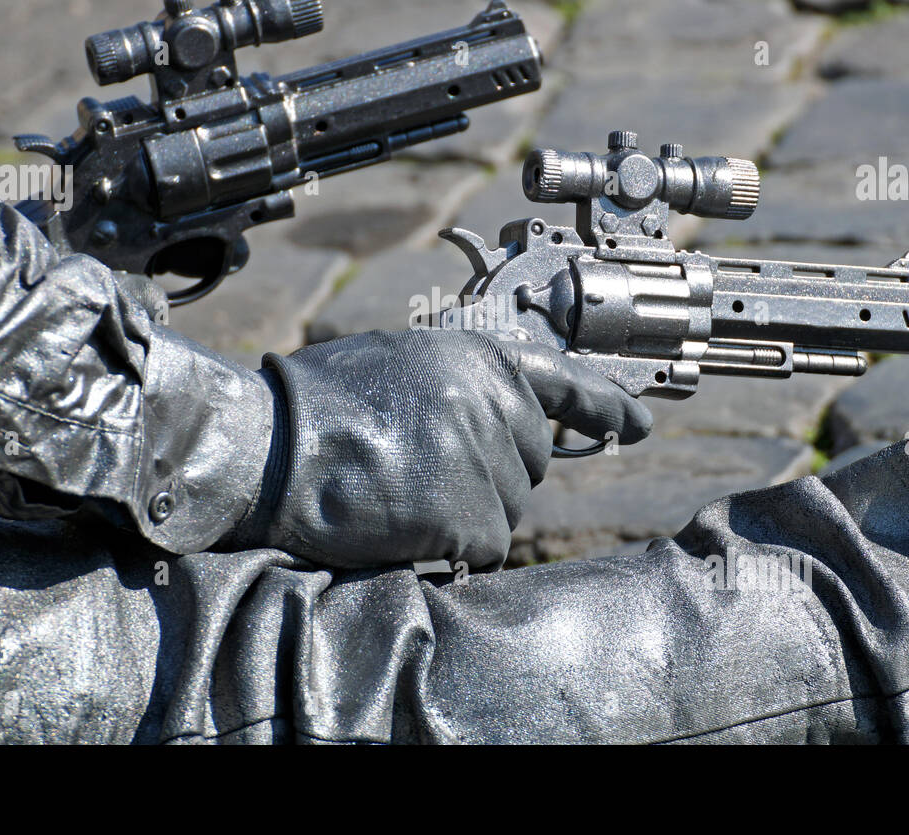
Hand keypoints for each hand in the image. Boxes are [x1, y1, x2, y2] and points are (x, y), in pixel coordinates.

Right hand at [241, 329, 650, 569]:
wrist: (269, 446)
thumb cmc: (320, 405)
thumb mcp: (403, 364)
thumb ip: (463, 385)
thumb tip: (502, 420)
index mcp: (479, 359)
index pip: (564, 382)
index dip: (605, 404)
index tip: (638, 423)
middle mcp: (494, 403)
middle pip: (531, 461)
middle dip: (492, 473)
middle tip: (421, 467)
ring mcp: (484, 459)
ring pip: (507, 509)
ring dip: (464, 513)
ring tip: (401, 488)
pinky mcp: (468, 515)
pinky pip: (483, 547)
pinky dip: (451, 548)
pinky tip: (404, 522)